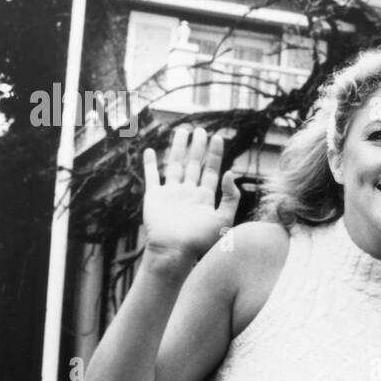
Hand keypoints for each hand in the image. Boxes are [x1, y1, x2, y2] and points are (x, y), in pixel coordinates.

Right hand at [142, 126, 240, 261]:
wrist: (174, 251)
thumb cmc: (200, 240)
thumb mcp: (224, 220)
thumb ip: (231, 198)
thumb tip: (230, 173)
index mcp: (205, 198)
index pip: (211, 170)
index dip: (215, 154)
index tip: (218, 138)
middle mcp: (188, 193)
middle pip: (194, 164)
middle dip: (198, 147)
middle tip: (200, 130)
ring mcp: (171, 194)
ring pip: (175, 165)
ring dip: (178, 148)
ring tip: (181, 131)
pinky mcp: (154, 197)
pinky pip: (152, 176)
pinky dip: (149, 164)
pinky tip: (149, 151)